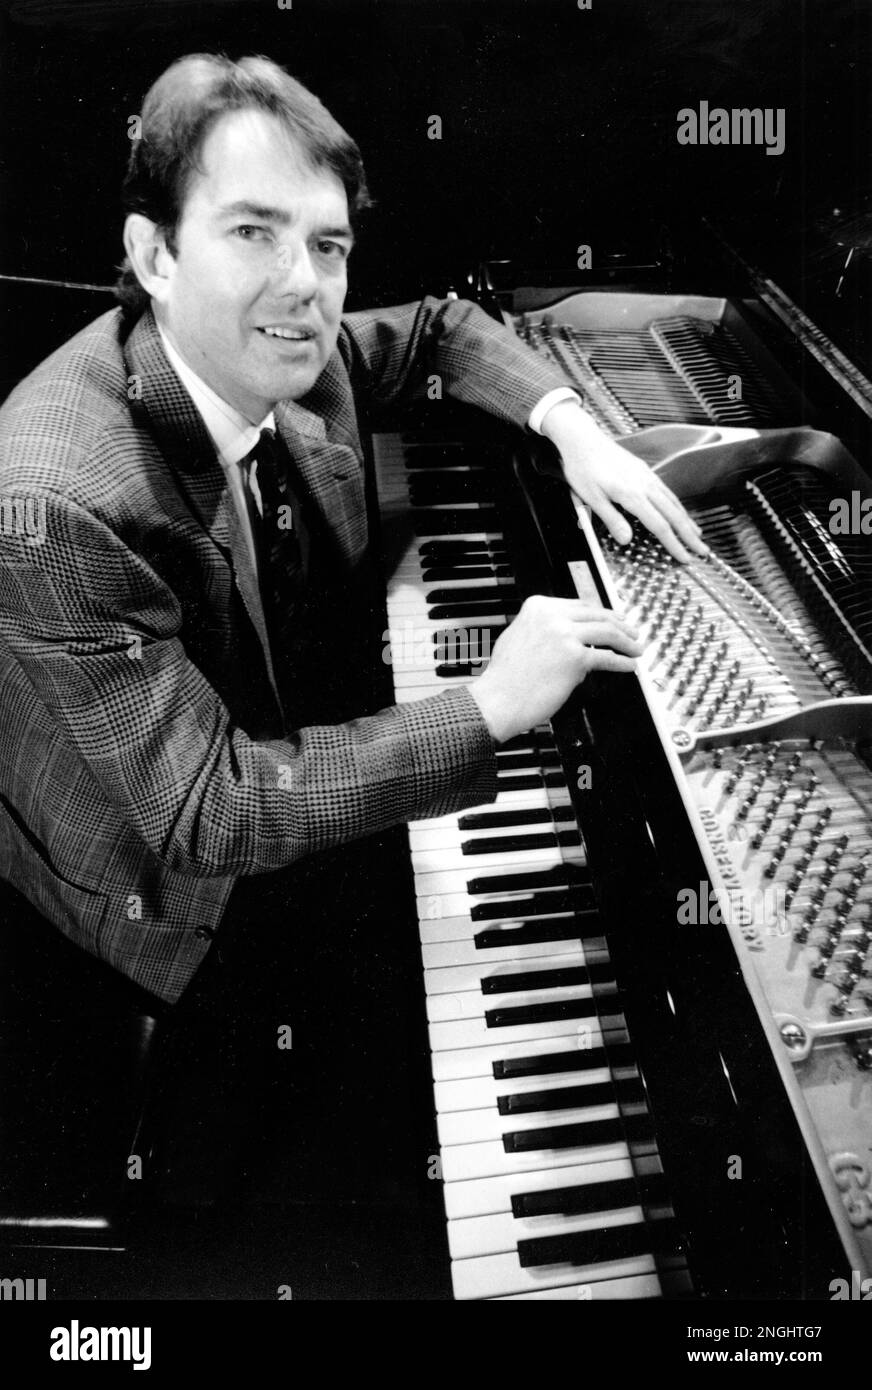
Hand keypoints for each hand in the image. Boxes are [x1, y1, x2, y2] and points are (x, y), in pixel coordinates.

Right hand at [469, 595, 642, 743]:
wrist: (497, 699)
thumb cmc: (505, 677)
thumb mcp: (519, 636)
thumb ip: (543, 628)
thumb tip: (569, 633)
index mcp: (538, 607)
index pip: (580, 604)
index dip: (601, 613)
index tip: (612, 619)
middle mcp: (552, 616)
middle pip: (597, 615)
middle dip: (620, 624)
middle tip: (631, 632)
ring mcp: (565, 635)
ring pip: (608, 632)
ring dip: (627, 641)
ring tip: (636, 648)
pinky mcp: (575, 658)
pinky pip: (607, 657)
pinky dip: (622, 662)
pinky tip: (629, 665)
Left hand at [540, 401, 707, 562]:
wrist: (582, 440)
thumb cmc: (583, 468)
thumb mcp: (591, 498)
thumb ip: (611, 520)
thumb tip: (627, 540)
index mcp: (632, 494)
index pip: (659, 525)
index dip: (674, 544)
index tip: (684, 557)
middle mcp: (644, 484)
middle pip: (674, 514)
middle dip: (689, 535)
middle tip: (702, 551)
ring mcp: (646, 476)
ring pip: (673, 501)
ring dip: (687, 520)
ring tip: (697, 534)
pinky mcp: (644, 470)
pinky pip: (667, 491)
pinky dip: (677, 504)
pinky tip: (679, 510)